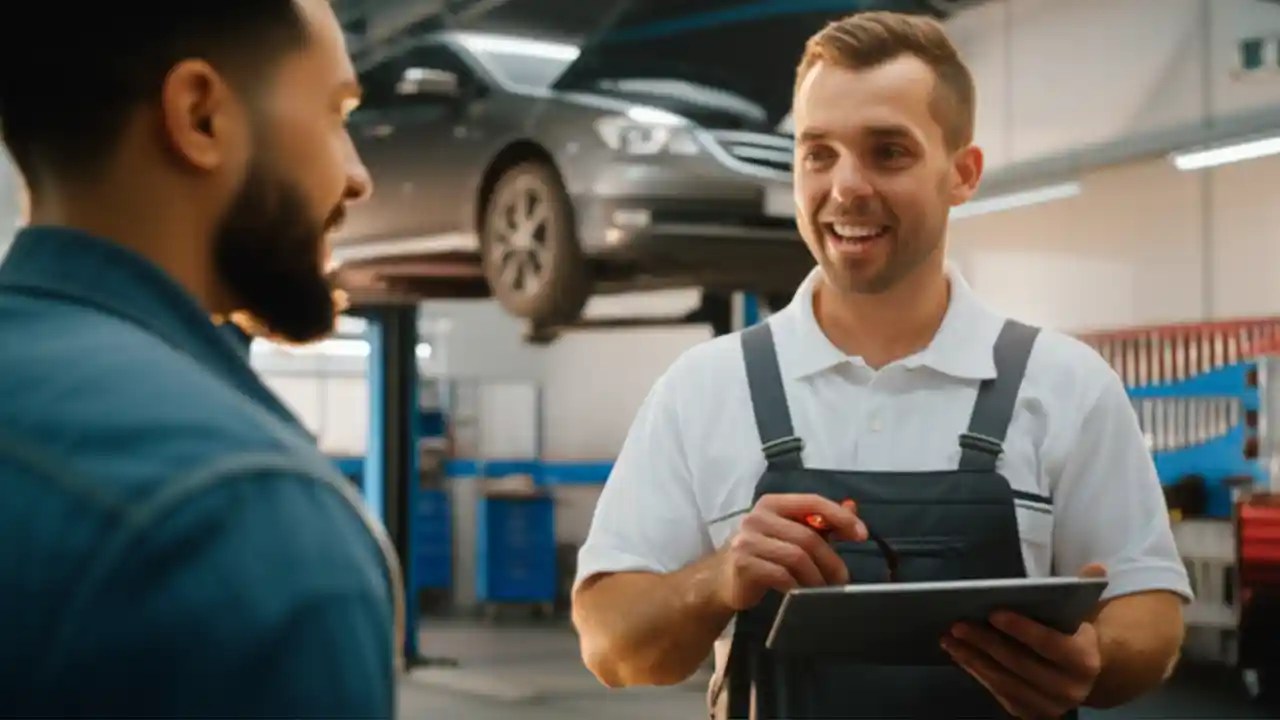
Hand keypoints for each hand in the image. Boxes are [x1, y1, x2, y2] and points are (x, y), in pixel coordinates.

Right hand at [716, 494, 867, 611]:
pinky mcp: (744, 563)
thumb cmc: (762, 553)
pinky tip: (801, 594)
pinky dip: (798, 587)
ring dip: (817, 577)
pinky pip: (781, 575)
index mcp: (772, 503)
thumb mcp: (790, 533)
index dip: (841, 516)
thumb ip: (820, 520)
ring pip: (797, 557)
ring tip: (824, 590)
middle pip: (807, 536)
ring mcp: (747, 540)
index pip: (812, 502)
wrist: (721, 580)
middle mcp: (757, 517)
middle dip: (831, 560)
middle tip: (842, 580)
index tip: (861, 535)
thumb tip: (852, 506)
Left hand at [941, 564, 1106, 718]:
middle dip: (985, 643)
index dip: (1020, 629)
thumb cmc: (1072, 634)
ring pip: (1005, 681)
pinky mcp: (1030, 713)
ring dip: (973, 659)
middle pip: (1019, 663)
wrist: (1083, 674)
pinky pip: (999, 693)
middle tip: (958, 624)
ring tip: (949, 639)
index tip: (992, 612)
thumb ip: (1083, 588)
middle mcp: (1069, 689)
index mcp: (1083, 661)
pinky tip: (960, 655)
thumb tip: (1096, 566)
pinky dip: (977, 673)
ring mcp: (1049, 706)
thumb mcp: (1081, 612)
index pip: (1048, 643)